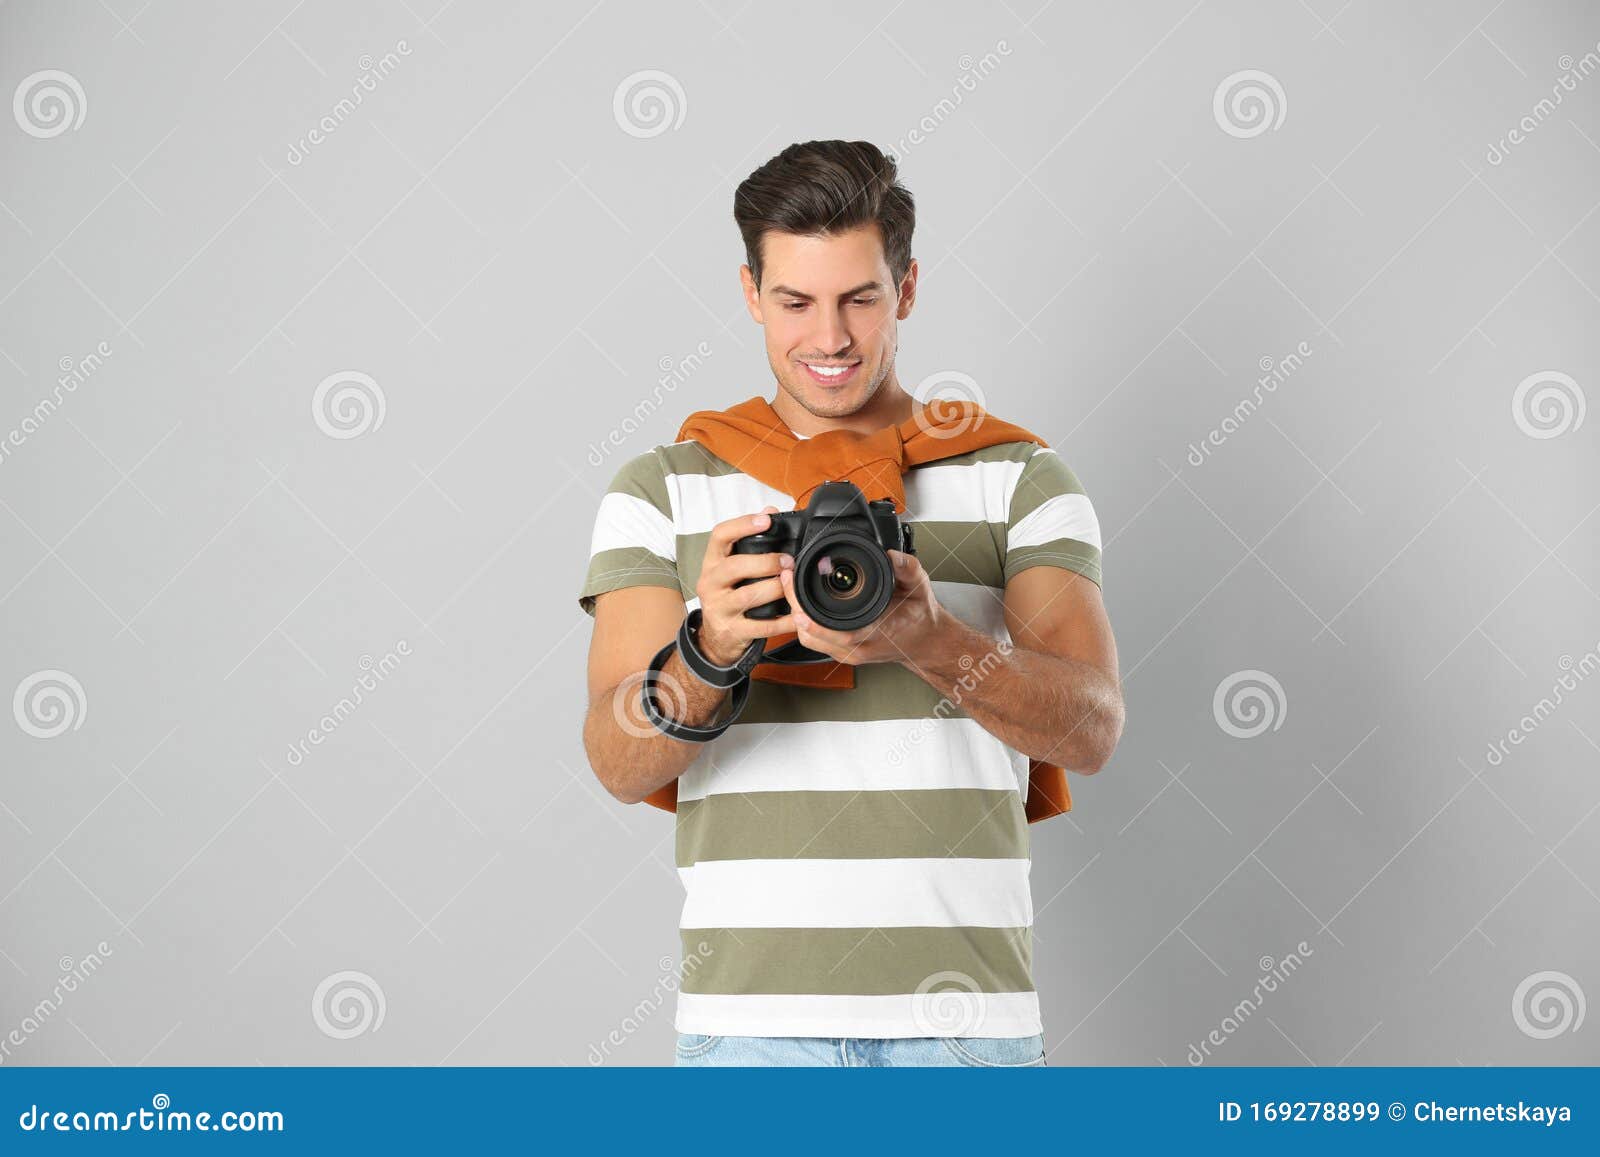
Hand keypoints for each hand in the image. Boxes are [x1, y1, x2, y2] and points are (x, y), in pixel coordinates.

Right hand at [692, 507, 798, 665]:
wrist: (715, 638)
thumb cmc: (728, 595)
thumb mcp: (731, 567)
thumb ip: (750, 540)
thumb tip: (769, 511)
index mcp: (712, 563)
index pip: (719, 536)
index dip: (742, 525)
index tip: (766, 520)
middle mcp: (710, 583)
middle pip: (735, 566)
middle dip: (766, 562)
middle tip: (788, 562)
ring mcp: (719, 609)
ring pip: (749, 596)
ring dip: (776, 589)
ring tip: (791, 586)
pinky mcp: (732, 631)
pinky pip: (762, 626)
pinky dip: (783, 621)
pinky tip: (796, 615)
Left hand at [778, 549, 945, 666]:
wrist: (924, 640)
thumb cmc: (919, 616)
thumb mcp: (919, 586)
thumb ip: (906, 568)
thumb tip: (890, 554)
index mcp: (875, 634)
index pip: (835, 631)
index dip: (809, 612)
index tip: (795, 584)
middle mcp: (857, 648)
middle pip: (811, 634)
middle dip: (793, 604)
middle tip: (786, 576)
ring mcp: (848, 653)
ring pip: (809, 639)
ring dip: (794, 614)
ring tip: (788, 586)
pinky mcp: (842, 652)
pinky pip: (814, 641)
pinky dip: (802, 622)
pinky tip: (798, 602)